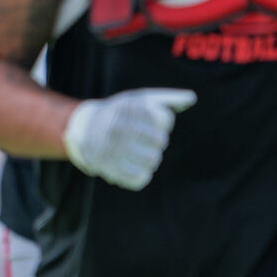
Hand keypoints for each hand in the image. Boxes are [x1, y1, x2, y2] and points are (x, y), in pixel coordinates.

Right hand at [62, 88, 197, 190]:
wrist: (85, 129)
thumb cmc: (120, 113)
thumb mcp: (139, 99)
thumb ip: (168, 98)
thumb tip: (192, 98)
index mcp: (131, 108)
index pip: (166, 119)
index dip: (160, 122)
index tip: (146, 121)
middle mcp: (123, 129)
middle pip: (161, 141)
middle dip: (154, 140)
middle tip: (138, 137)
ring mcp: (116, 151)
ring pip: (154, 161)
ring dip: (148, 157)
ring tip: (134, 150)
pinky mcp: (112, 171)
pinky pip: (142, 179)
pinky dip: (139, 174)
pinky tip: (129, 163)